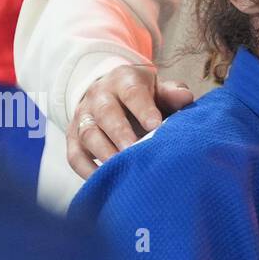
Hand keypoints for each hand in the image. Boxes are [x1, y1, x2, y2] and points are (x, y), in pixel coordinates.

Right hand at [68, 64, 193, 178]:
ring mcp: (83, 117)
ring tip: (121, 168)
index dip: (143, 109)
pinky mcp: (73, 137)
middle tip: (134, 151)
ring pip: (88, 134)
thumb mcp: (158, 88)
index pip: (132, 92)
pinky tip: (103, 180)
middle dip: (120, 133)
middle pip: (106, 113)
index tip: (155, 126)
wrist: (110, 93)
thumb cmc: (143, 95)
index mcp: (123, 80)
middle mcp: (98, 96)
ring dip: (104, 153)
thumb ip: (171, 93)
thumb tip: (185, 97)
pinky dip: (87, 170)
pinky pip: (75, 155)